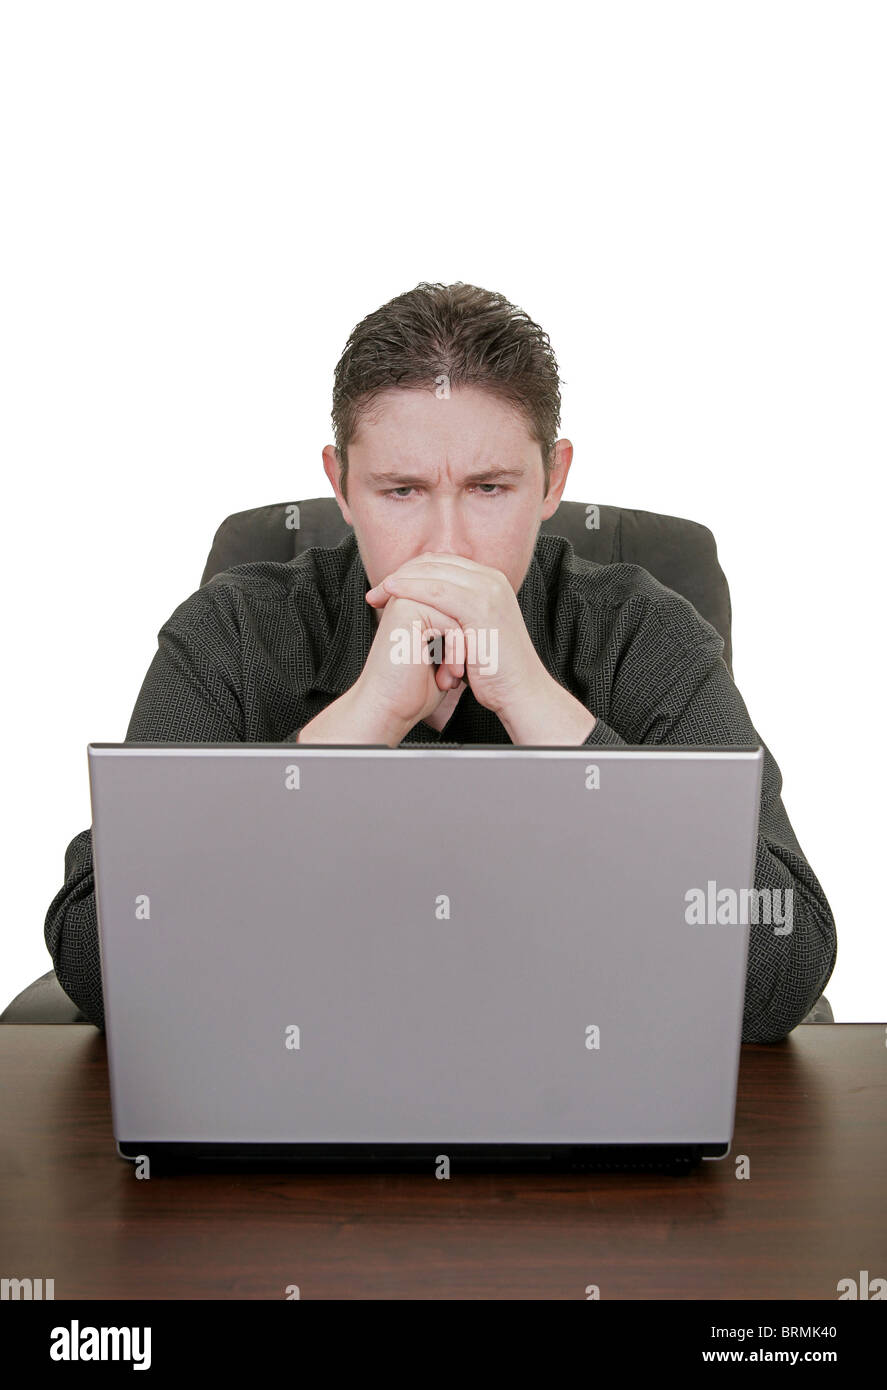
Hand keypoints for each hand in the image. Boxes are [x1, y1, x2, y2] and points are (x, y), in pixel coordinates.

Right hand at [355, 590, 468, 735]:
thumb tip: (485, 623)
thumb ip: (457, 633)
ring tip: (452, 676)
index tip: (457, 670)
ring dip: (463, 650)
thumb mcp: (444, 657)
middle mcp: (409, 596)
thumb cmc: (416, 690)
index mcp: (416, 603)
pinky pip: (451, 623)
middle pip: (462, 610)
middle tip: (456, 674)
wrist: (390, 709)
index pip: (461, 608)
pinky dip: (456, 653)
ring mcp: (407, 600)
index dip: (467, 641)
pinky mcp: (407, 610)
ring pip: (460, 616)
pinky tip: (449, 676)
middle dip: (466, 643)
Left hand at [365, 551, 548, 719]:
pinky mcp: (482, 607)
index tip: (385, 589)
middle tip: (375, 590)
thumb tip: (428, 612)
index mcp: (490, 582)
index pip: (442, 563)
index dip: (411, 572)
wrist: (521, 692)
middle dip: (401, 573)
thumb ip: (456, 615)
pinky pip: (437, 590)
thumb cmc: (494, 671)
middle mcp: (492, 580)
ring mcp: (489, 590)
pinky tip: (392, 593)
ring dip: (401, 580)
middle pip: (436, 562)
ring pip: (434, 572)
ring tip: (377, 593)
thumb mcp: (474, 633)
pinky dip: (411, 588)